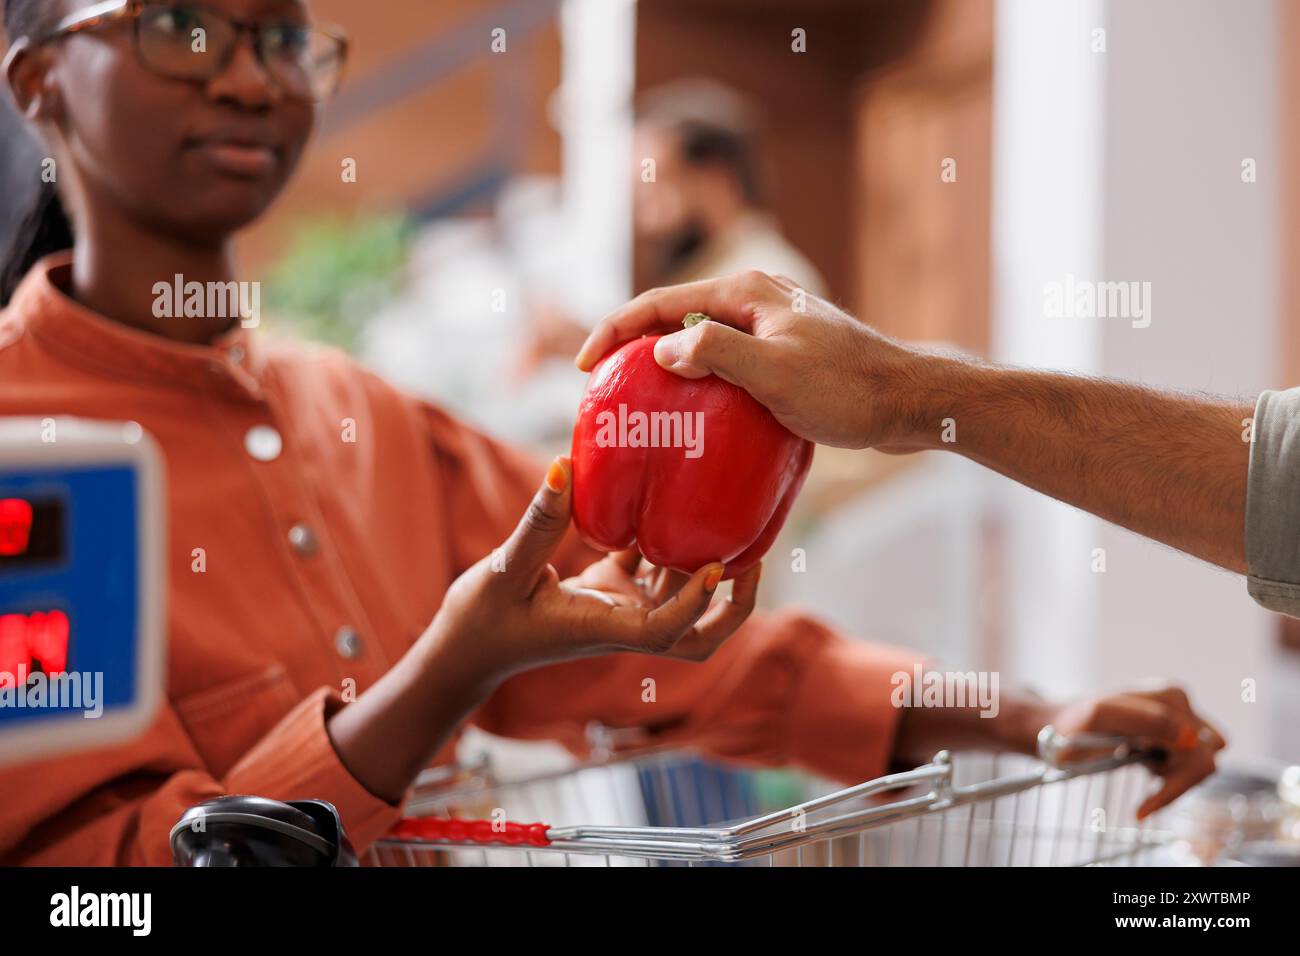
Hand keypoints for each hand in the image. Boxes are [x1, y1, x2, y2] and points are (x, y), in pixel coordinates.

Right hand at [424, 456, 760, 691]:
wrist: (465, 649)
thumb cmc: (480, 621)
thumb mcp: (503, 569)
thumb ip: (538, 522)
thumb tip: (563, 466)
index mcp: (604, 628)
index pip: (666, 631)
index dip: (698, 604)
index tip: (718, 566)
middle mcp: (622, 622)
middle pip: (697, 635)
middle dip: (733, 608)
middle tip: (753, 558)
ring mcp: (619, 608)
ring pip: (682, 599)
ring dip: (707, 569)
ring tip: (725, 515)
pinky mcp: (607, 591)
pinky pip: (650, 570)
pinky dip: (667, 545)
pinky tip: (669, 500)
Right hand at [575, 270, 924, 448]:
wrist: (910, 402)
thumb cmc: (847, 388)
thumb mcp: (775, 372)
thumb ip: (716, 353)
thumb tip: (663, 350)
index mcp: (743, 294)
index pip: (658, 302)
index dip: (613, 331)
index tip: (583, 368)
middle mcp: (752, 302)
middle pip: (673, 318)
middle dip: (632, 348)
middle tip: (603, 392)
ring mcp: (768, 329)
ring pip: (698, 344)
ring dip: (664, 369)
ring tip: (638, 407)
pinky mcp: (781, 357)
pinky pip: (724, 366)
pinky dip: (697, 385)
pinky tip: (690, 420)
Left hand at [1045, 685, 1224, 818]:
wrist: (1057, 727)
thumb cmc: (1072, 724)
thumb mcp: (1100, 717)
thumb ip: (1145, 721)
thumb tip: (1191, 738)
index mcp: (1170, 697)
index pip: (1197, 748)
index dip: (1174, 783)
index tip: (1141, 809)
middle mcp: (1180, 706)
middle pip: (1205, 759)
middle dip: (1174, 781)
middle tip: (1140, 791)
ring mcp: (1177, 722)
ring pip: (1200, 766)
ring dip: (1170, 780)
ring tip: (1132, 766)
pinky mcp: (1171, 739)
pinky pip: (1188, 769)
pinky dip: (1167, 781)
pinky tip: (1137, 768)